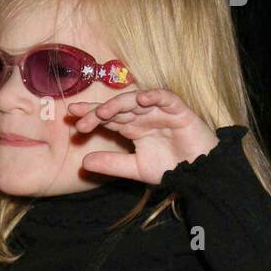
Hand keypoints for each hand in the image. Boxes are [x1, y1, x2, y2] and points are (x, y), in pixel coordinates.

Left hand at [66, 88, 218, 185]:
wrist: (198, 173)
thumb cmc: (169, 168)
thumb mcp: (134, 168)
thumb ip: (111, 164)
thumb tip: (84, 162)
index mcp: (132, 127)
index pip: (108, 118)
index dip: (90, 116)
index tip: (72, 118)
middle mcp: (144, 115)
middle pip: (117, 107)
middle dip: (98, 111)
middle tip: (80, 119)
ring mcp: (161, 111)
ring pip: (137, 101)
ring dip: (120, 104)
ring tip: (103, 112)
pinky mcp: (179, 110)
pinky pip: (166, 98)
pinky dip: (155, 96)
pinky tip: (142, 100)